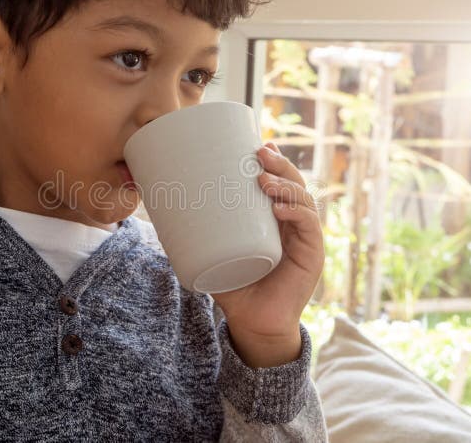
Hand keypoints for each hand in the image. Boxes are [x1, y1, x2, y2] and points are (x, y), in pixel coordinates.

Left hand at [210, 142, 324, 367]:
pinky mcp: (312, 257)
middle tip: (260, 152)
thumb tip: (158, 210)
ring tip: (263, 179)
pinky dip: (297, 213)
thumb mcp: (213, 253)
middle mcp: (293, 224)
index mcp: (275, 219)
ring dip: (286, 185)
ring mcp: (304, 239)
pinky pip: (309, 227)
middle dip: (280, 164)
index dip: (275, 161)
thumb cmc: (234, 286)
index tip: (258, 145)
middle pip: (294, 184)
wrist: (252, 324)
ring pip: (303, 200)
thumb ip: (194, 234)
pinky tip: (278, 207)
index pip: (281, 182)